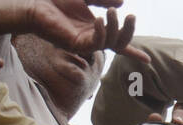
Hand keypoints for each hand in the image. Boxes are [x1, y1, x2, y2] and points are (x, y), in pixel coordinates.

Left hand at [30, 1, 149, 61]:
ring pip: (111, 43)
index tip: (148, 61)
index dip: (133, 51)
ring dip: (115, 28)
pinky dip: (101, 31)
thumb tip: (121, 2)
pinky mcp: (75, 45)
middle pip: (119, 43)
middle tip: (131, 16)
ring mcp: (84, 43)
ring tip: (112, 12)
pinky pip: (95, 43)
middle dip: (129, 31)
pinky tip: (98, 19)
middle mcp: (92, 38)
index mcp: (95, 29)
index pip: (117, 42)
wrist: (34, 2)